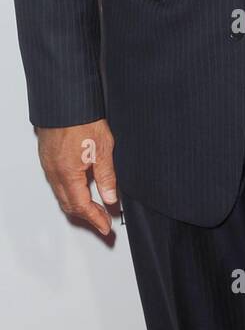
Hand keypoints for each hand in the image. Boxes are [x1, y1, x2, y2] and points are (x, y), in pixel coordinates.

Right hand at [36, 119, 116, 236]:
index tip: (105, 227)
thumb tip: (111, 198)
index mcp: (68, 173)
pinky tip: (81, 190)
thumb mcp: (102, 148)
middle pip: (69, 205)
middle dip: (86, 217)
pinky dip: (70, 193)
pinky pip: (57, 184)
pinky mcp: (48, 158)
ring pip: (62, 195)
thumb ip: (106, 176)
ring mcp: (49, 166)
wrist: (64, 101)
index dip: (95, 219)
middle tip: (102, 222)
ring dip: (78, 206)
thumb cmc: (82, 119)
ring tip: (95, 209)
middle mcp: (54, 172)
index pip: (81, 206)